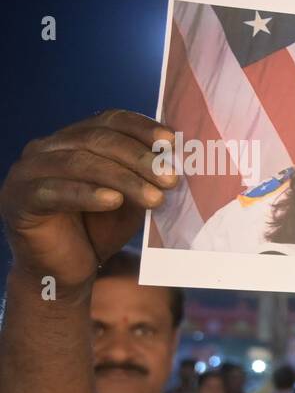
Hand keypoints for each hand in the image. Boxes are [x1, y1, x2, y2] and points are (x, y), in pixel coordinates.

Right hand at [0, 110, 175, 290]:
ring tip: (155, 197)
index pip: (109, 120)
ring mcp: (28, 171)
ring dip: (122, 178)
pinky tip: (114, 201)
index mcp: (74, 139)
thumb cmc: (101, 230)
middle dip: (139, 158)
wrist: (67, 272)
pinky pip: (55, 192)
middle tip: (171, 178)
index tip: (172, 141)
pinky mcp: (18, 199)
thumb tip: (178, 160)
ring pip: (79, 163)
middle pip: (97, 140)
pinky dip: (87, 194)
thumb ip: (146, 177)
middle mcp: (47, 148)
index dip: (141, 127)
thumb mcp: (131, 199)